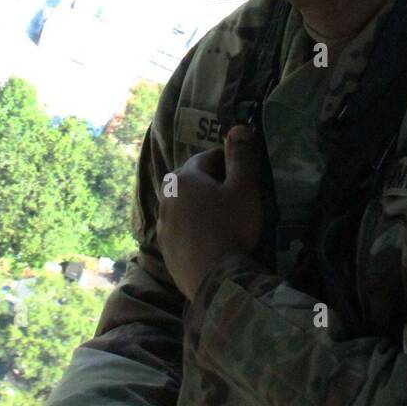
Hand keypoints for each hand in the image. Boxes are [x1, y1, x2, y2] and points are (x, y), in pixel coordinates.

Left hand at [156, 124, 263, 301]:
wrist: (214, 279)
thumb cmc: (231, 227)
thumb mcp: (243, 189)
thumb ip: (240, 157)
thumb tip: (239, 127)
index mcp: (185, 177)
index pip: (207, 158)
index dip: (227, 159)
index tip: (243, 167)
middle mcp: (167, 196)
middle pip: (192, 180)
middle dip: (210, 181)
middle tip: (233, 191)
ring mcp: (163, 224)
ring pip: (183, 205)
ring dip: (199, 204)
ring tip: (221, 214)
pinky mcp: (165, 248)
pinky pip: (180, 228)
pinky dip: (193, 227)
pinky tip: (208, 237)